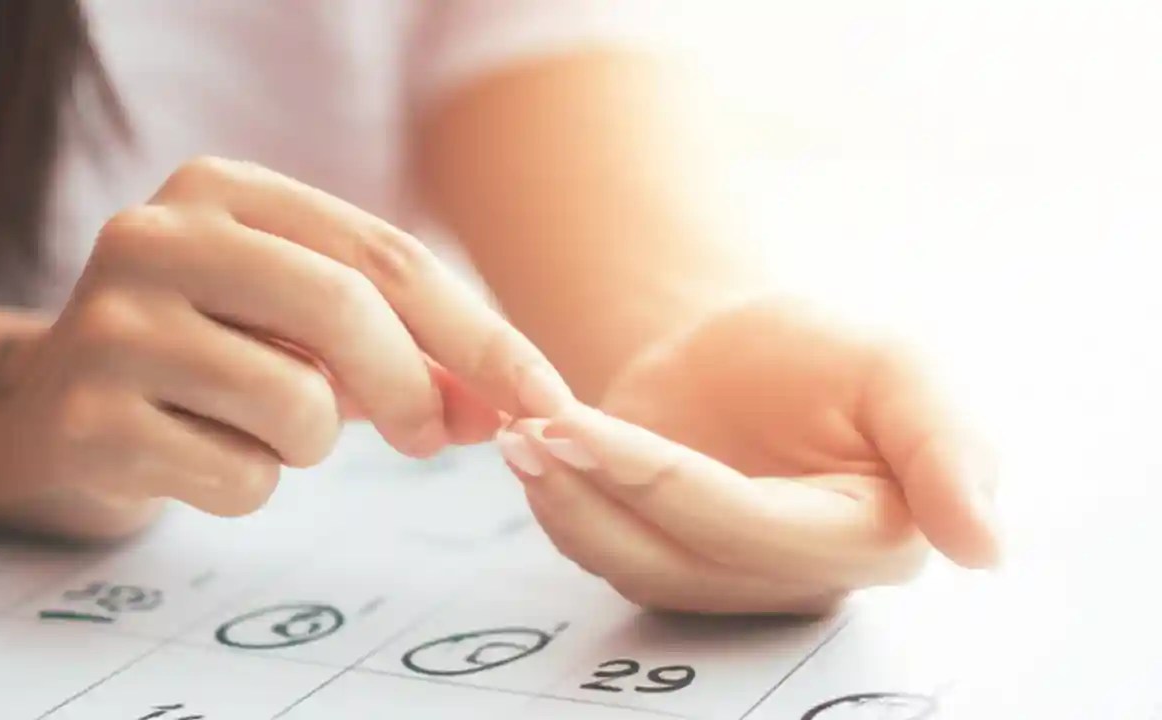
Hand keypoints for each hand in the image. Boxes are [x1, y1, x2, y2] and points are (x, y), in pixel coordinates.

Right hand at [0, 157, 571, 517]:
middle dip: (415, 388)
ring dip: (312, 442)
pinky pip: (240, 478)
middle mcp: (157, 236)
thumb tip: (506, 406)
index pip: (386, 254)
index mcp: (223, 190)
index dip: (480, 333)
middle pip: (344, 307)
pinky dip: (250, 485)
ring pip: (297, 406)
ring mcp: (110, 324)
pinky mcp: (85, 418)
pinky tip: (197, 455)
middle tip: (433, 440)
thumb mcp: (305, 329)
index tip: (545, 398)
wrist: (53, 408)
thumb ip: (404, 352)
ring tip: (259, 426)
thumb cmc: (209, 357)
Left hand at [498, 296, 998, 613]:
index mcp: (871, 535)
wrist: (747, 351)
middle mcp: (800, 577)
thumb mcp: (896, 370)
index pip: (750, 523)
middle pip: (681, 549)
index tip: (575, 425)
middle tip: (529, 422)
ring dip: (565, 504)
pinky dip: (562, 511)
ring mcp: (732, 584)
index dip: (657, 478)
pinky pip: (608, 557)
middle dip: (598, 484)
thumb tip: (984, 547)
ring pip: (634, 565)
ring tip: (516, 433)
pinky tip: (533, 459)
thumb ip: (946, 449)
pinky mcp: (677, 574)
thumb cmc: (820, 353)